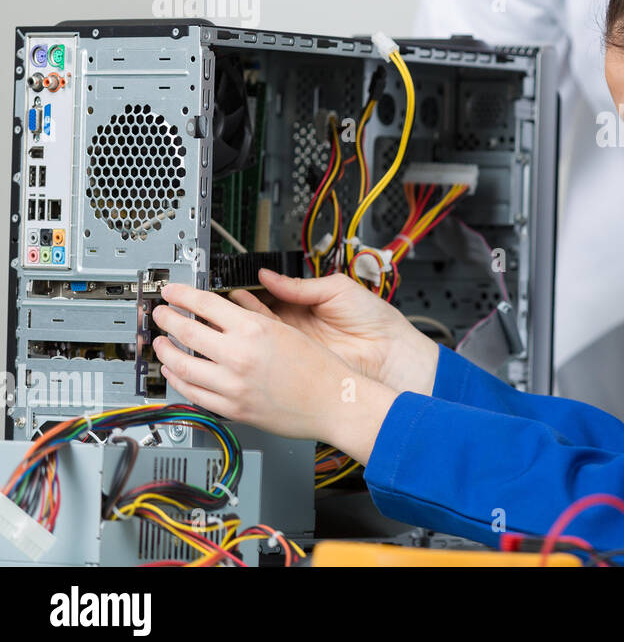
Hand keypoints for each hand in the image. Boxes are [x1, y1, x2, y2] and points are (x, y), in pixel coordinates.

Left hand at [150, 282, 397, 457]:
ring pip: (182, 365)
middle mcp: (239, 356)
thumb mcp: (289, 330)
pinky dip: (178, 381)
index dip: (182, 295)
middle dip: (167, 320)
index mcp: (255, 330)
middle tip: (160, 314)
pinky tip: (175, 373)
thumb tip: (234, 304)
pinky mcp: (232, 409)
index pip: (205, 305)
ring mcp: (233, 385)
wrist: (335, 402)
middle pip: (186, 332)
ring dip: (165, 351)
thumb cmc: (322, 368)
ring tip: (161, 343)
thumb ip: (257, 316)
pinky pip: (193, 393)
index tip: (172, 292)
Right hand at [224, 268, 440, 395]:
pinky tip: (235, 336)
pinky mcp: (295, 366)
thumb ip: (301, 285)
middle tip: (212, 298)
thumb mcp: (337, 290)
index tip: (228, 284)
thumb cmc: (376, 321)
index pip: (267, 296)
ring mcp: (294, 348)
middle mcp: (297, 327)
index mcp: (306, 305)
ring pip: (256, 336)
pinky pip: (267, 355)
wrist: (393, 354)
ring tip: (216, 314)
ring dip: (236, 326)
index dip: (247, 290)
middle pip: (256, 316)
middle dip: (234, 307)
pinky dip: (250, 346)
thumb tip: (268, 276)